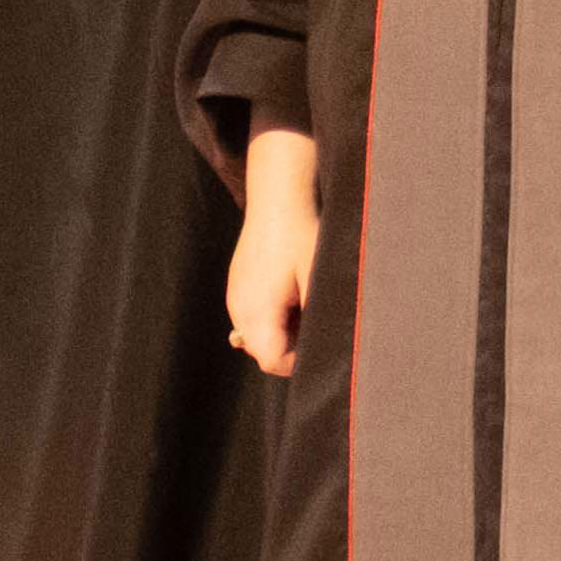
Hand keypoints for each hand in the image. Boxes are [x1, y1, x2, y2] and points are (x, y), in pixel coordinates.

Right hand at [228, 122, 319, 377]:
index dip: (298, 362)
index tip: (320, 344)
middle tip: (316, 320)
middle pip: (263, 351)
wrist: (278, 198)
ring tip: (305, 302)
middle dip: (291, 346)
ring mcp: (235, 296)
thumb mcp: (317, 279)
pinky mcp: (238, 284)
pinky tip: (291, 292)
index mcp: (257, 311)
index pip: (272, 361)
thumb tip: (324, 348)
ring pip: (258, 334)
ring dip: (282, 330)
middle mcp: (239, 308)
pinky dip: (273, 315)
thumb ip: (316, 319)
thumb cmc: (301, 235)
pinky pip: (253, 315)